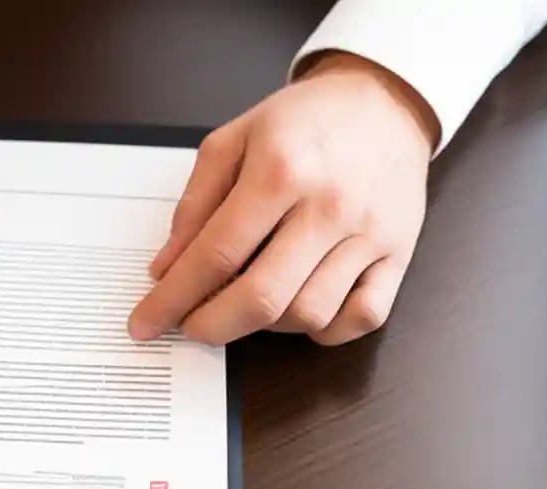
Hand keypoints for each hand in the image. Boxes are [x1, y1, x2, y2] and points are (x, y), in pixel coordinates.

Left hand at [128, 51, 439, 345]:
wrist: (384, 99)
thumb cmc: (305, 121)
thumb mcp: (234, 140)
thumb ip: (194, 204)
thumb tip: (165, 268)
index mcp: (279, 172)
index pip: (214, 255)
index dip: (172, 299)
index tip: (145, 323)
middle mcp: (328, 206)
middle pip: (260, 298)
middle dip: (210, 326)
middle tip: (189, 325)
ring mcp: (369, 234)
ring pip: (309, 314)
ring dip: (265, 326)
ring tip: (246, 303)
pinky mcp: (400, 253)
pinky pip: (363, 318)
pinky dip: (326, 330)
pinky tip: (300, 311)